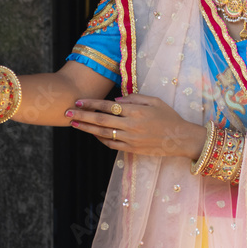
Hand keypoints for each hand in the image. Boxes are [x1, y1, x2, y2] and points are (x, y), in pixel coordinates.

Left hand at [66, 94, 206, 158]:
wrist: (180, 139)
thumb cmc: (168, 116)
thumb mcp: (154, 101)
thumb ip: (134, 98)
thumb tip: (115, 99)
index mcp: (136, 111)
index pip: (108, 106)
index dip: (91, 103)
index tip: (78, 101)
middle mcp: (131, 125)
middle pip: (100, 120)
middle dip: (82, 116)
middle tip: (67, 112)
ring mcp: (130, 139)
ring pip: (103, 133)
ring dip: (86, 128)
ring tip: (74, 123)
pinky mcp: (132, 149)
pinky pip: (111, 144)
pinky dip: (100, 139)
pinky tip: (92, 133)